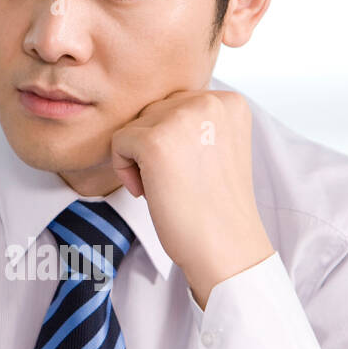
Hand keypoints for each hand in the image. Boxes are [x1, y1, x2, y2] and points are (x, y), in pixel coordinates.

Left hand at [109, 89, 274, 307]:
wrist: (226, 247)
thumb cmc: (216, 206)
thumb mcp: (218, 146)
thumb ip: (194, 121)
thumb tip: (151, 112)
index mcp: (228, 101)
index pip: (176, 105)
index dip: (174, 142)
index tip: (190, 172)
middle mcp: (209, 101)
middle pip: (154, 112)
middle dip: (154, 147)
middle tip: (177, 183)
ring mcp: (181, 119)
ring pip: (135, 126)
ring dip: (139, 159)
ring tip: (166, 188)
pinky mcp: (154, 141)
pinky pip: (118, 142)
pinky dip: (124, 170)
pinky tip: (147, 192)